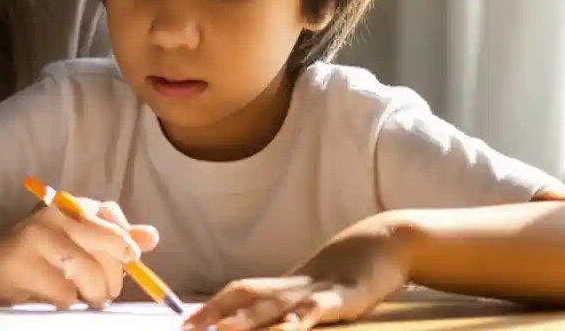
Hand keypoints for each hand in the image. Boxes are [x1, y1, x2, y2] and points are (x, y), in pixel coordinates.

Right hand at [0, 198, 158, 309]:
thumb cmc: (39, 254)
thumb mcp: (77, 240)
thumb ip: (114, 238)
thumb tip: (152, 236)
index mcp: (72, 205)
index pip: (113, 216)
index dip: (125, 244)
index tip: (129, 260)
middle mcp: (57, 214)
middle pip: (111, 246)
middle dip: (114, 277)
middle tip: (106, 292)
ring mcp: (39, 237)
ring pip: (91, 272)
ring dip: (94, 294)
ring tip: (87, 298)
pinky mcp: (23, 263)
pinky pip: (66, 293)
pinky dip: (68, 302)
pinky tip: (57, 297)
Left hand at [183, 216, 414, 329]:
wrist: (380, 243)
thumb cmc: (343, 274)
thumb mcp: (310, 293)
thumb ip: (283, 307)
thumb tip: (249, 323)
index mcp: (280, 287)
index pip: (236, 292)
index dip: (209, 307)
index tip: (184, 325)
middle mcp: (290, 286)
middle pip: (246, 295)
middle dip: (215, 313)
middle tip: (189, 330)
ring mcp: (314, 290)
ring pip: (275, 305)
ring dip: (248, 319)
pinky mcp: (340, 297)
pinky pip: (316, 310)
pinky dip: (299, 320)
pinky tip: (288, 330)